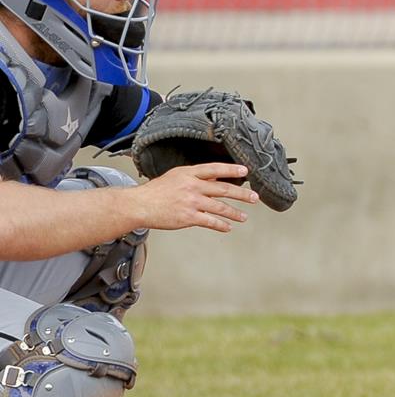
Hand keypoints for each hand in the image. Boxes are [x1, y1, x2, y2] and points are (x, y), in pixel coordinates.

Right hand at [130, 162, 259, 232]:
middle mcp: (192, 186)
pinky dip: (221, 225)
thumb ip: (196, 177)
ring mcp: (191, 202)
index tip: (245, 171)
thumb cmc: (156, 191)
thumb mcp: (176, 176)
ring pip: (220, 207)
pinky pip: (210, 221)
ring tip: (243, 216)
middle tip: (254, 197)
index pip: (215, 169)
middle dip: (242, 194)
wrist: (139, 205)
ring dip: (234, 213)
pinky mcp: (188, 217)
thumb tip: (216, 179)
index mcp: (189, 173)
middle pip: (223, 189)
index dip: (231, 170)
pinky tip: (228, 227)